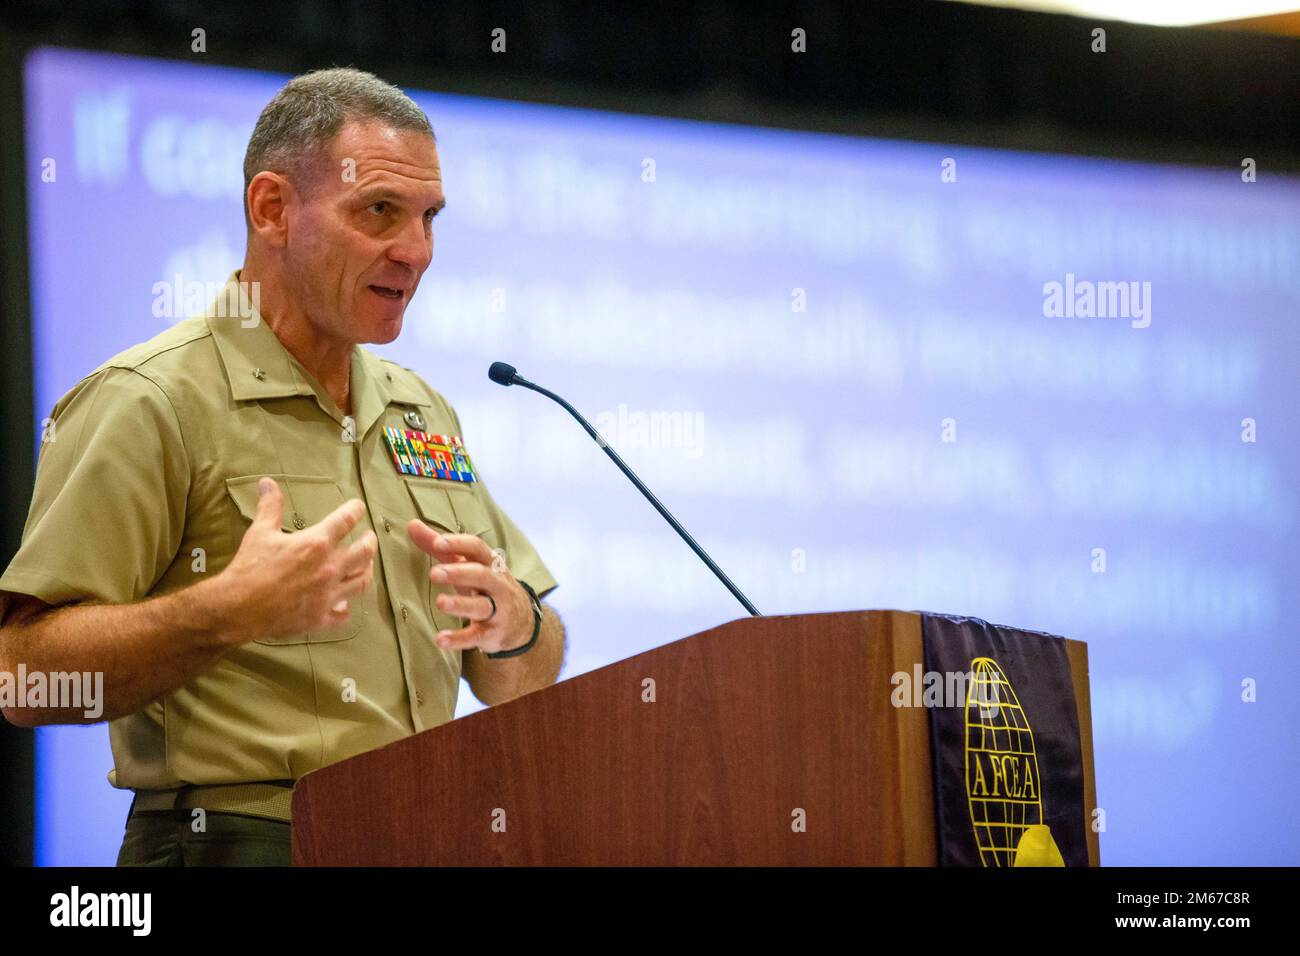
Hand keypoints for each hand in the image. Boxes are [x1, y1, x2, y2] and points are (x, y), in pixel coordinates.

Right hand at [216, 478, 376, 644]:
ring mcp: (328, 595)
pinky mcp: (321, 617)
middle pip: (365, 552)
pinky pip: (344, 615)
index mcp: (317, 543)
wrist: (239, 607)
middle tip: (369, 538)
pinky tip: (345, 605)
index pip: (346, 520)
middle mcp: (330, 568)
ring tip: (366, 566)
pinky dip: (346, 609)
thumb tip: (267, 482)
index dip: (356, 510)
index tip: (359, 507)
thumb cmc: (250, 567)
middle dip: (370, 542)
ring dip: (366, 571)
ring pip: (361, 582)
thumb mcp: (260, 532)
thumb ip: (269, 506)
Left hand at [406, 520, 532, 654]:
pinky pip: (476, 636)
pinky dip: (459, 639)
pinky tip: (440, 640)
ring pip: (481, 605)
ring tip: (440, 602)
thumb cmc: (485, 586)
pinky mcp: (492, 633)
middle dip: (459, 573)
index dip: (458, 544)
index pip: (477, 548)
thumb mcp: (467, 565)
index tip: (438, 542)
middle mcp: (496, 584)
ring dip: (460, 604)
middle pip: (481, 575)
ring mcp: (497, 609)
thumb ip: (440, 547)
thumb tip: (412, 525)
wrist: (521, 621)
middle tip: (434, 574)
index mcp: (489, 563)